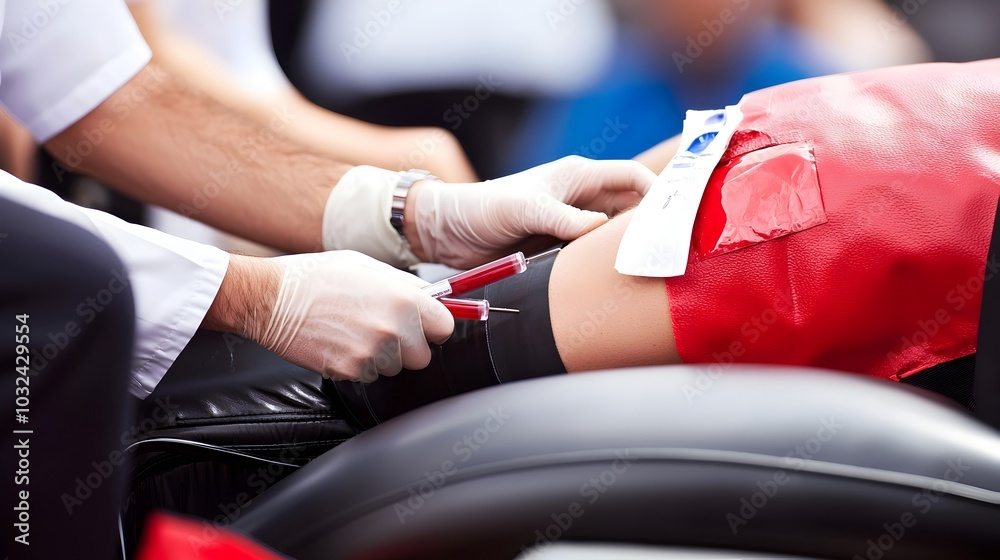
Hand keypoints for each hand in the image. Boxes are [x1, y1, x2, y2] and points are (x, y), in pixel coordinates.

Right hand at [217, 252, 453, 381]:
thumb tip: (434, 297)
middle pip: (422, 356)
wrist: (272, 298)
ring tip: (353, 331)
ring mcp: (372, 352)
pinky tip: (339, 342)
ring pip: (393, 368)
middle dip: (407, 346)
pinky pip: (368, 375)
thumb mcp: (368, 267)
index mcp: (404, 298)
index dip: (433, 327)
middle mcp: (393, 328)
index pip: (445, 327)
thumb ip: (405, 285)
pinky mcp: (350, 370)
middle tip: (382, 329)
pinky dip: (357, 364)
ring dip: (381, 356)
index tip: (423, 326)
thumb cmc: (317, 276)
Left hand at [406, 156, 656, 267]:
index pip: (633, 177)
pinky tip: (617, 282)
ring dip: (627, 249)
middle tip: (671, 251)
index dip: (659, 191)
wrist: (448, 233)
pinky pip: (593, 257)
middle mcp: (582, 199)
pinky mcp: (561, 249)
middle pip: (632, 209)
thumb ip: (562, 217)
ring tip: (650, 269)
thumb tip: (600, 228)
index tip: (679, 216)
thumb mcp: (523, 209)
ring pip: (615, 235)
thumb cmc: (481, 209)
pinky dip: (605, 266)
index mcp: (578, 177)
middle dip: (650, 226)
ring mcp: (572, 225)